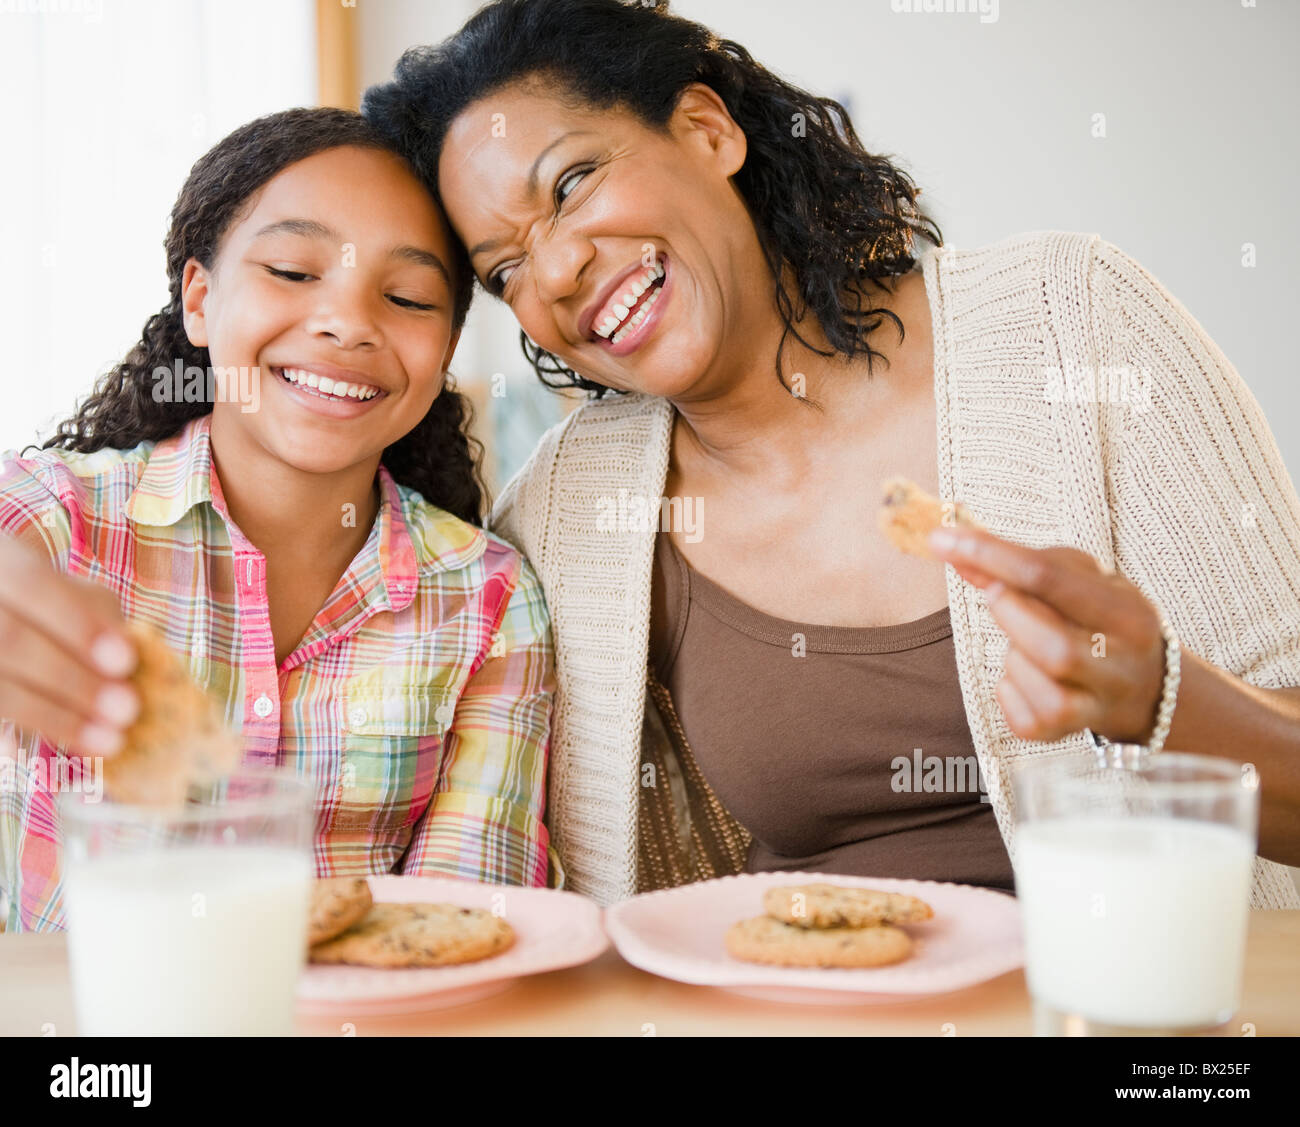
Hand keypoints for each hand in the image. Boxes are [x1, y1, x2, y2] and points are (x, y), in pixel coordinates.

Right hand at [0, 534, 138, 756]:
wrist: (7, 614)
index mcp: (0, 563)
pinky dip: (39, 730)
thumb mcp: (72, 593)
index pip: (32, 585)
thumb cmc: (46, 605)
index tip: (126, 662)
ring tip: (113, 737)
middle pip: (11, 640)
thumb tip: (132, 656)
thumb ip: (99, 614)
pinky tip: (81, 743)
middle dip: (74, 679)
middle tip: (128, 709)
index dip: (78, 624)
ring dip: (58, 716)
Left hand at [927, 526, 1165, 743]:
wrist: (1149, 689)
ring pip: (1038, 683)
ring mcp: (1098, 706)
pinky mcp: (1066, 733)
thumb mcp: (1082, 581)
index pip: (1050, 578)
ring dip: (1013, 655)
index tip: (942, 539)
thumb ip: (1025, 563)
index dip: (990, 555)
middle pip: (1052, 646)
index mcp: (1128, 614)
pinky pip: (1022, 718)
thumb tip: (958, 552)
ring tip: (1026, 643)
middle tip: (997, 594)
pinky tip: (1024, 676)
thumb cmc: (1101, 620)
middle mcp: (1120, 665)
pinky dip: (1008, 691)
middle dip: (1008, 613)